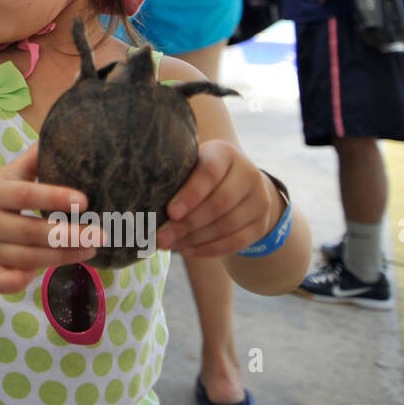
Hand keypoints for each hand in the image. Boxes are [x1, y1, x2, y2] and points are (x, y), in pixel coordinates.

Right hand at [0, 143, 98, 293]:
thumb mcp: (8, 172)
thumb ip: (34, 158)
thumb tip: (63, 132)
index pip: (25, 195)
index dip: (54, 197)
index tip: (84, 200)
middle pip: (30, 232)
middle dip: (67, 235)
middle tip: (100, 234)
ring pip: (27, 257)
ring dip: (62, 256)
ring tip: (92, 249)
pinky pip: (3, 279)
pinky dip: (21, 281)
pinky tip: (46, 276)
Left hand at [155, 140, 280, 257]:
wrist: (239, 182)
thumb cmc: (200, 173)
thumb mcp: (192, 164)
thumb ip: (176, 176)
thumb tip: (142, 199)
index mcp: (225, 154)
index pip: (209, 173)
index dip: (190, 194)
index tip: (170, 212)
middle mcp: (249, 175)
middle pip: (218, 204)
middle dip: (187, 224)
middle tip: (161, 237)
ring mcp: (259, 200)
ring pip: (227, 225)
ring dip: (195, 239)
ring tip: (170, 245)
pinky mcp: (261, 223)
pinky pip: (237, 242)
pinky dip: (210, 249)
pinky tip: (188, 250)